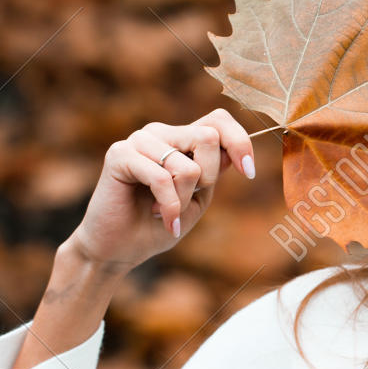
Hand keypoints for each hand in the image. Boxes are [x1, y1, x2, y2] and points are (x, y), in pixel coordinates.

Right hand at [65, 108, 255, 271]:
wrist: (120, 248)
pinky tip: (161, 217)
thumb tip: (233, 152)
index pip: (219, 120)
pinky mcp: (119, 155)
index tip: (248, 173)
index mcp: (181, 139)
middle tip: (191, 197)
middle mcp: (161, 133)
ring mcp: (139, 141)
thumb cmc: (160, 223)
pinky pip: (162, 178)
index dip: (240, 142)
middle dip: (210, 177)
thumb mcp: (199, 197)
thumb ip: (214, 171)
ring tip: (167, 211)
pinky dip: (169, 206)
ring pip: (187, 165)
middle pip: (208, 137)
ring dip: (184, 199)